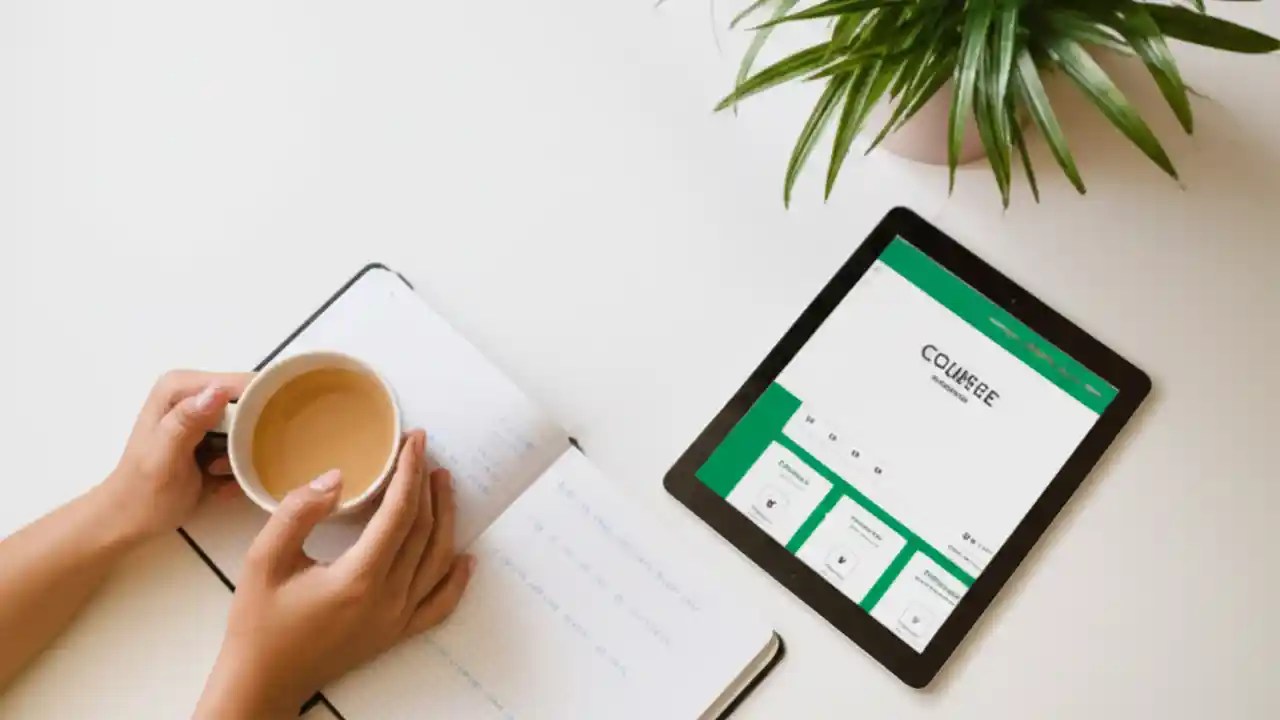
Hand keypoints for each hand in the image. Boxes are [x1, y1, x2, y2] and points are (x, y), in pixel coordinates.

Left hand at [98, 370, 252, 544]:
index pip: (237, 383)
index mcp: (180, 388)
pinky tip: (221, 483)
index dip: (261, 404)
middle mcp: (194, 394)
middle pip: (249, 403)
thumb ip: (188, 422)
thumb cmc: (144, 492)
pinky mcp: (211, 437)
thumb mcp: (166, 456)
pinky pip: (243, 444)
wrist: (128, 521)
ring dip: (244, 454)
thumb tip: (219, 391)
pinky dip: (239, 465)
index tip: (272, 436)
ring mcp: (204, 416)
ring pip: (250, 426)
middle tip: (233, 464)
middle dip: (251, 435)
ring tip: (219, 475)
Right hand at [195, 430, 474, 719]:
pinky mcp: (396, 634)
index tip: (415, 440)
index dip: (410, 472)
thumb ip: (298, 513)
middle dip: (427, 486)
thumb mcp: (264, 560)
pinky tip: (466, 557)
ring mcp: (397, 619)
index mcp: (359, 578)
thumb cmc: (259, 623)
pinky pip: (440, 604)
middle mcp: (388, 599)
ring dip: (445, 518)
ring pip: (437, 560)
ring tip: (443, 484)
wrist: (264, 681)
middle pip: (424, 531)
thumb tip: (335, 477)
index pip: (400, 513)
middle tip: (425, 452)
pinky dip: (456, 579)